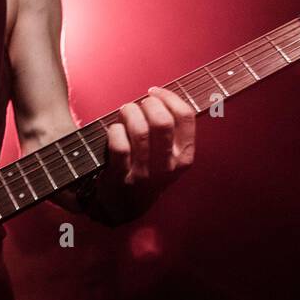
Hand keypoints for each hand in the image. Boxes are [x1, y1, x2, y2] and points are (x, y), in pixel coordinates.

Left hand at [98, 86, 195, 220]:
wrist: (126, 206)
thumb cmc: (147, 169)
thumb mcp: (169, 155)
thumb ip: (171, 129)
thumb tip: (162, 94)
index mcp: (184, 156)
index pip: (185, 117)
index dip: (168, 97)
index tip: (154, 92)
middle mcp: (168, 167)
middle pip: (162, 121)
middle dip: (146, 104)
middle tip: (136, 104)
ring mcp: (145, 175)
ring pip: (140, 131)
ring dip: (129, 113)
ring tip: (124, 111)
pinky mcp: (122, 179)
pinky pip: (119, 146)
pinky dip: (115, 131)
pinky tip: (114, 129)